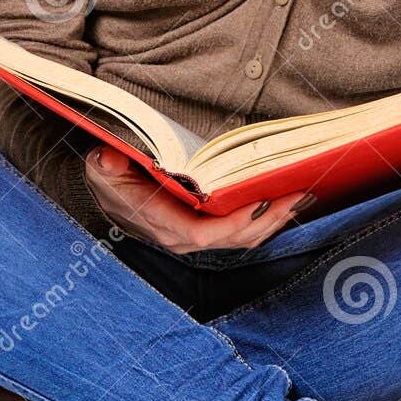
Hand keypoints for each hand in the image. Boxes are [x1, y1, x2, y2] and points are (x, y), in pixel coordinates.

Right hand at [84, 145, 310, 254]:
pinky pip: (237, 234)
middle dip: (267, 219)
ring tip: (299, 200)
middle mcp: (178, 236)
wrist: (104, 188)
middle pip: (231, 239)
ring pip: (239, 239)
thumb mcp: (101, 163)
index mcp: (158, 221)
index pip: (201, 233)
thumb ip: (106, 164)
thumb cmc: (108, 173)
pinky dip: (262, 222)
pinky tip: (282, 206)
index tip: (262, 202)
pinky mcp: (201, 232)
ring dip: (271, 222)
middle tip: (298, 195)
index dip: (234, 223)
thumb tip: (109, 160)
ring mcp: (191, 237)